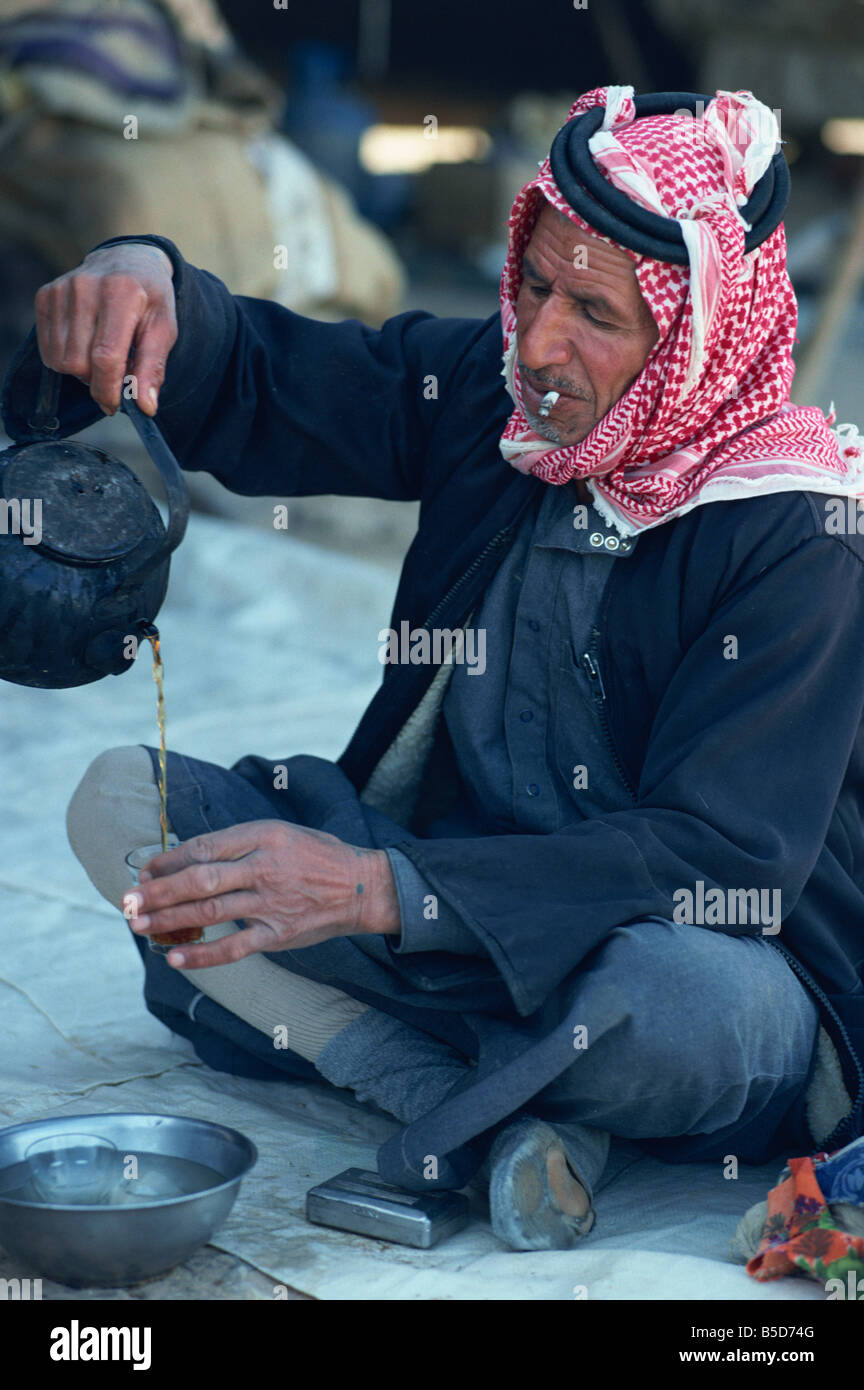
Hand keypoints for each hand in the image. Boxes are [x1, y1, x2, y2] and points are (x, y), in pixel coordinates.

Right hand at [34, 242, 175, 416]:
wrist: (128, 261)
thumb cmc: (150, 300)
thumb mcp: (164, 330)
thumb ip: (153, 368)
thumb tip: (145, 407)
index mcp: (122, 293)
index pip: (106, 357)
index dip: (108, 390)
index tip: (114, 406)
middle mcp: (86, 287)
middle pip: (78, 363)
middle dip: (97, 380)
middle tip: (115, 371)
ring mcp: (62, 289)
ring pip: (60, 360)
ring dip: (81, 371)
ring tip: (101, 356)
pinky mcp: (46, 295)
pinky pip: (47, 350)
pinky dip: (65, 359)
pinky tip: (84, 346)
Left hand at [121, 820, 400, 969]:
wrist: (363, 887)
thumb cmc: (319, 857)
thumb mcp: (282, 833)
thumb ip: (242, 843)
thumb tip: (192, 857)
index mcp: (264, 836)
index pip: (205, 847)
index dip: (169, 860)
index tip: (145, 871)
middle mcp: (265, 867)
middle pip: (200, 880)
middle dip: (159, 892)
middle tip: (128, 902)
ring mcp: (271, 903)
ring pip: (210, 913)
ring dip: (169, 921)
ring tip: (139, 926)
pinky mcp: (279, 935)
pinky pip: (234, 947)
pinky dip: (203, 955)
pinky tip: (176, 959)